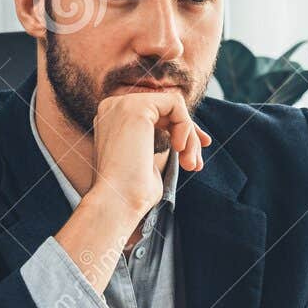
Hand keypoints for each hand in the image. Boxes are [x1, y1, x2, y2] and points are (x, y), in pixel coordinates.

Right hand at [55, 89, 209, 293]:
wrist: (117, 203)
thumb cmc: (132, 193)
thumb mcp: (146, 161)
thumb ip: (155, 141)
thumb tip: (182, 133)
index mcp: (112, 120)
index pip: (155, 114)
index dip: (180, 130)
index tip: (194, 154)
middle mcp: (113, 107)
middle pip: (166, 109)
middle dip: (189, 135)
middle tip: (195, 165)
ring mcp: (122, 105)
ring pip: (174, 107)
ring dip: (189, 137)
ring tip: (191, 164)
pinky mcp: (135, 108)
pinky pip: (175, 104)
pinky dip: (185, 127)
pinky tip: (180, 149)